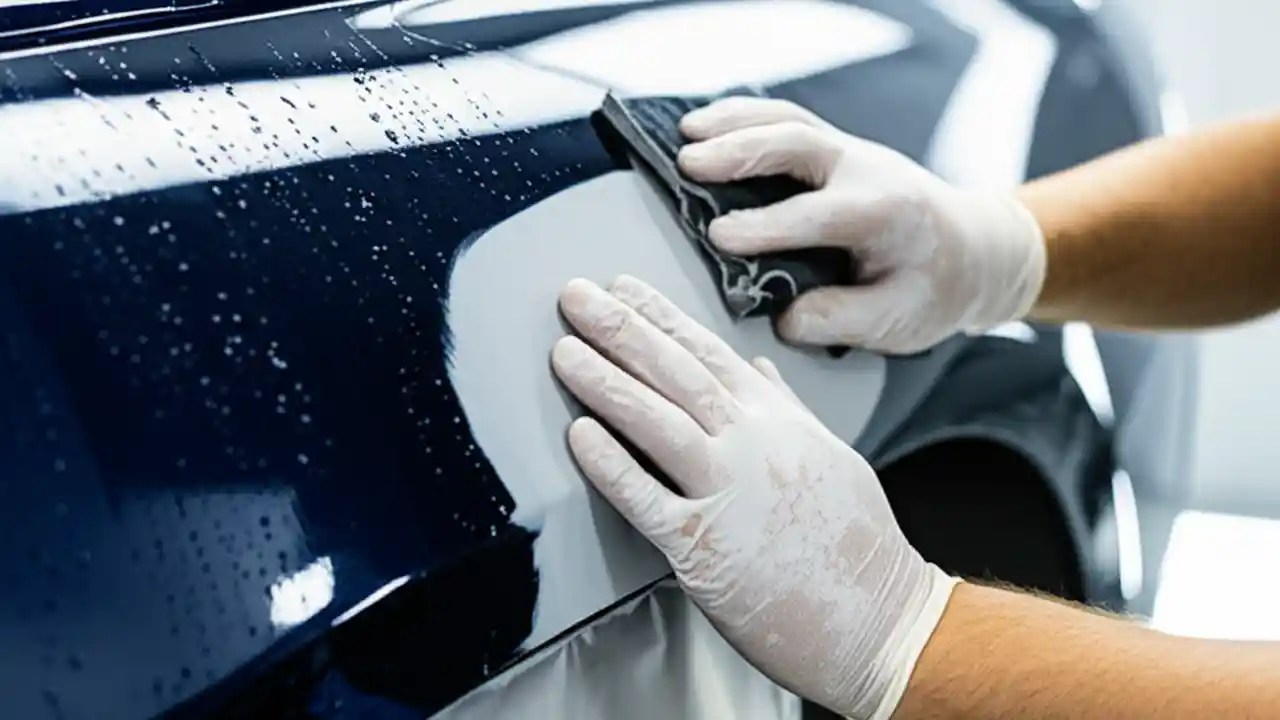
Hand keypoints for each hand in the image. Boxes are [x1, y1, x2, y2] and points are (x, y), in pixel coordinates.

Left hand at [550, 276, 957, 718]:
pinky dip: (611, 464)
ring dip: (606, 382)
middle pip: (676, 374)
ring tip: (565, 351)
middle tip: (575, 297)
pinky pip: (647, 498)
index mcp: (777, 421)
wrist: (883, 619)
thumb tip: (758, 366)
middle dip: (621, 329)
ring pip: (658, 422)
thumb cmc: (859, 545)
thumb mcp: (830, 454)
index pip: (709, 353)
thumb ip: (787, 406)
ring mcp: (727, 492)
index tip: (622, 288)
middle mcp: (751, 444)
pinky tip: (579, 435)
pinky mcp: (704, 547)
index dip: (660, 316)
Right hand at [677, 97, 1045, 354]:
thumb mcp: (899, 320)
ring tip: (685, 134)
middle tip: (688, 164)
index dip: (765, 227)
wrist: (974, 248)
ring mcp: (850, 151)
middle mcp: (865, 170)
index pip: (815, 216)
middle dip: (741, 152)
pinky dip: (745, 116)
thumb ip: (842, 320)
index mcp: (883, 214)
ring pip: (789, 121)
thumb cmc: (934, 288)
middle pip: (798, 145)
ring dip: (734, 122)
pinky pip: (788, 120)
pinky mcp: (835, 148)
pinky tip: (706, 123)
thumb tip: (784, 318)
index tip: (718, 238)